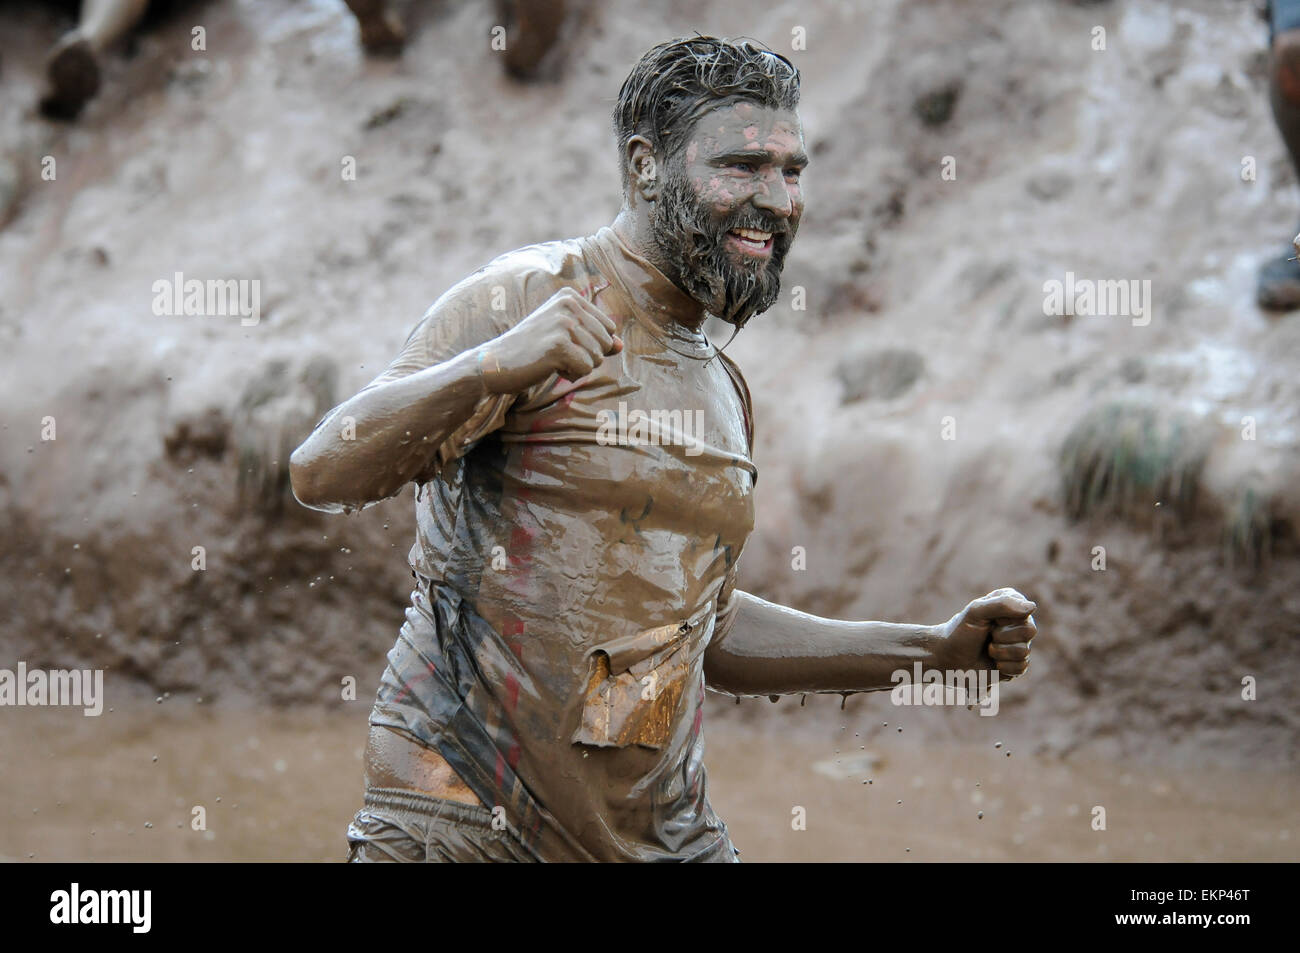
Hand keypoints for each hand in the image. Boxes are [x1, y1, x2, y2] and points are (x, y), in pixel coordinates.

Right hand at [478, 284, 622, 393]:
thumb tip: (620, 346)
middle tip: (556, 353)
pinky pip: (586, 369)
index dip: (592, 344)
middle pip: (606, 342)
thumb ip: (595, 338)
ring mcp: (564, 324)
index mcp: (570, 296)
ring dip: (577, 366)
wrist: (498, 362)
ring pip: (597, 357)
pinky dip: (571, 374)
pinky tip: (550, 366)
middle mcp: (569, 305)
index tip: (563, 342)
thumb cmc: (533, 350)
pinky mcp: (559, 345)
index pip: (609, 327)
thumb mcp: (566, 337)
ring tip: (551, 359)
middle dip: (587, 356)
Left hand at [937, 588, 1036, 679]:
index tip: (989, 621)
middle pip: (1029, 631)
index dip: (1004, 620)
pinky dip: (1004, 667)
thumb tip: (1032, 607)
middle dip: (1003, 637)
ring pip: (1024, 651)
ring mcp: (1018, 643)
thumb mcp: (976, 612)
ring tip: (988, 650)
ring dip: (1000, 653)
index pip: (1025, 611)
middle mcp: (1018, 623)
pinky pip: (1022, 667)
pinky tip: (994, 663)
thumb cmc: (959, 632)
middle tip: (988, 636)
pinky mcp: (1016, 663)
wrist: (947, 659)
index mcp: (1011, 604)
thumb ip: (1002, 604)